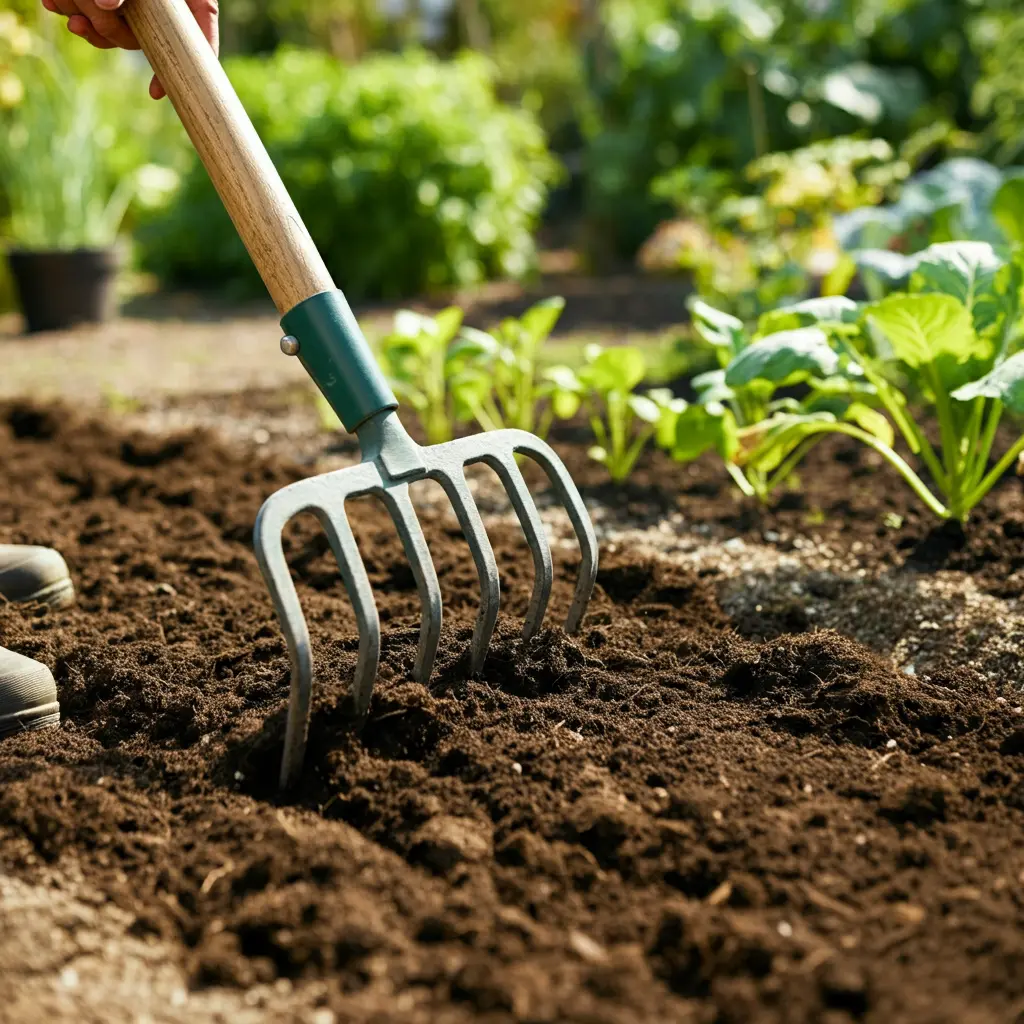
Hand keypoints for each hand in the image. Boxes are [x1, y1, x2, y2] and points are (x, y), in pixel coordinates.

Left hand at [39, 0, 218, 98]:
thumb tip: (106, 6)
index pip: (200, 42)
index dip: (179, 70)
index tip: (156, 92)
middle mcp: (164, 5)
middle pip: (145, 39)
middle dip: (109, 34)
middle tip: (82, 25)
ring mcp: (136, 3)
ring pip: (116, 30)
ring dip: (86, 23)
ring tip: (66, 10)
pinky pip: (92, 14)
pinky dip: (71, 7)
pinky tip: (55, 2)